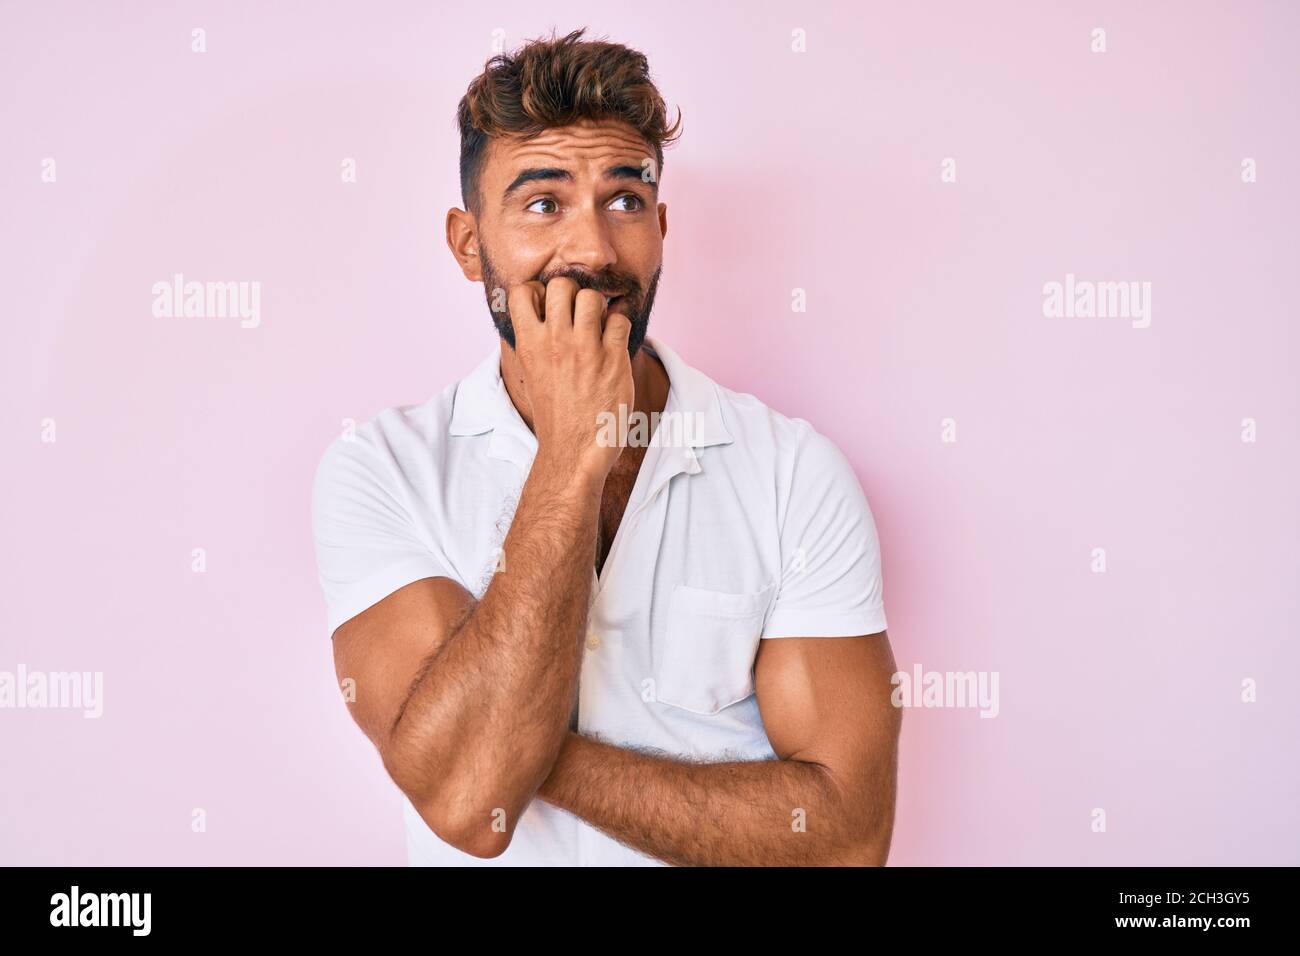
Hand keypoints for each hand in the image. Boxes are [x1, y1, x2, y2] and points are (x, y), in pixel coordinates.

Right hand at [508, 276, 634, 482]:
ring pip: (592, 296)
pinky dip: (620, 324)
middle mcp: (555, 342)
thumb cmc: (554, 414)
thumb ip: (534, 342)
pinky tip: (615, 340)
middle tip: (579, 314)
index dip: (537, 291)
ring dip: (598, 307)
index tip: (548, 307)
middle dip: (572, 293)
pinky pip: (620, 319)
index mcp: (528, 345)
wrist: (572, 452)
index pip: (521, 291)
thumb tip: (540, 312)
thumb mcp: (532, 374)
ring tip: (599, 326)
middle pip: (561, 284)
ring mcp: (585, 350)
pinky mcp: (614, 360)